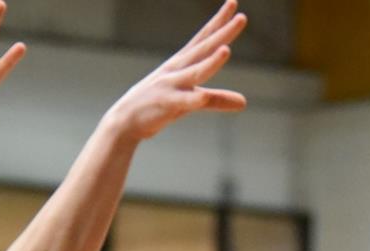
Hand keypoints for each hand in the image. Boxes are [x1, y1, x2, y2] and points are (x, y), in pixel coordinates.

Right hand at [101, 1, 247, 143]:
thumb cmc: (158, 105)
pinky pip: (182, 103)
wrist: (125, 120)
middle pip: (204, 49)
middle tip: (242, 17)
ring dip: (210, 62)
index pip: (204, 38)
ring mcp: (170, 85)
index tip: (234, 3)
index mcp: (183, 63)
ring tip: (226, 49)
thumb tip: (244, 103)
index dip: (219, 22)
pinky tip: (202, 98)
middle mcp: (177, 69)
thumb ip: (216, 99)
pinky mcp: (165, 105)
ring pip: (195, 72)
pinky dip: (192, 100)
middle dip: (222, 33)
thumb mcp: (189, 100)